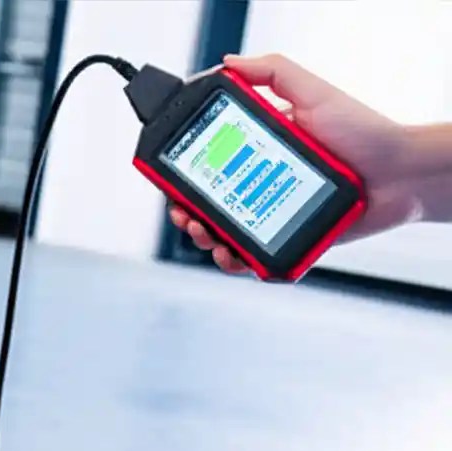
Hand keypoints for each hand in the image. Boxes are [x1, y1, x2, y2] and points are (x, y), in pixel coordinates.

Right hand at [174, 53, 419, 274]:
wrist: (403, 174)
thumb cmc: (365, 133)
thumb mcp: (314, 93)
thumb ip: (272, 73)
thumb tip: (228, 63)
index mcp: (258, 149)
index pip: (208, 162)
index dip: (183, 173)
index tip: (173, 179)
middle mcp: (261, 181)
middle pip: (207, 202)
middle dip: (186, 211)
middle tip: (187, 213)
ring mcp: (273, 211)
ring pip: (224, 232)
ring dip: (205, 238)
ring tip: (209, 235)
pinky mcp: (288, 237)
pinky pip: (254, 255)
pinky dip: (236, 260)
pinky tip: (232, 254)